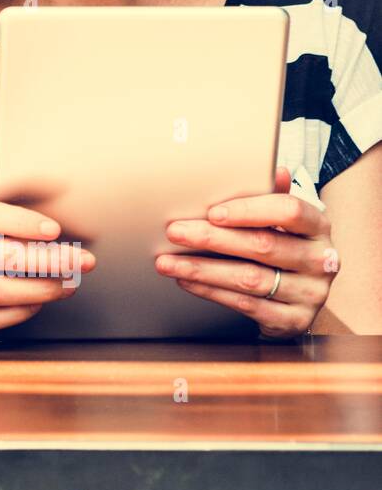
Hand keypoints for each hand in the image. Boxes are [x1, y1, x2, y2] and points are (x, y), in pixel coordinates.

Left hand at [156, 166, 337, 338]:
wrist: (298, 297)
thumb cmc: (282, 246)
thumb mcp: (279, 221)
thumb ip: (270, 196)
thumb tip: (272, 169)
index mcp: (317, 226)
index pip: (289, 211)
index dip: (249, 210)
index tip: (212, 211)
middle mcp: (321, 260)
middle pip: (263, 245)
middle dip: (212, 238)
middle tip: (175, 232)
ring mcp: (311, 293)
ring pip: (249, 279)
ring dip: (202, 269)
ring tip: (167, 262)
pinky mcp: (294, 320)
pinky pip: (246, 305)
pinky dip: (211, 291)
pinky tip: (187, 281)